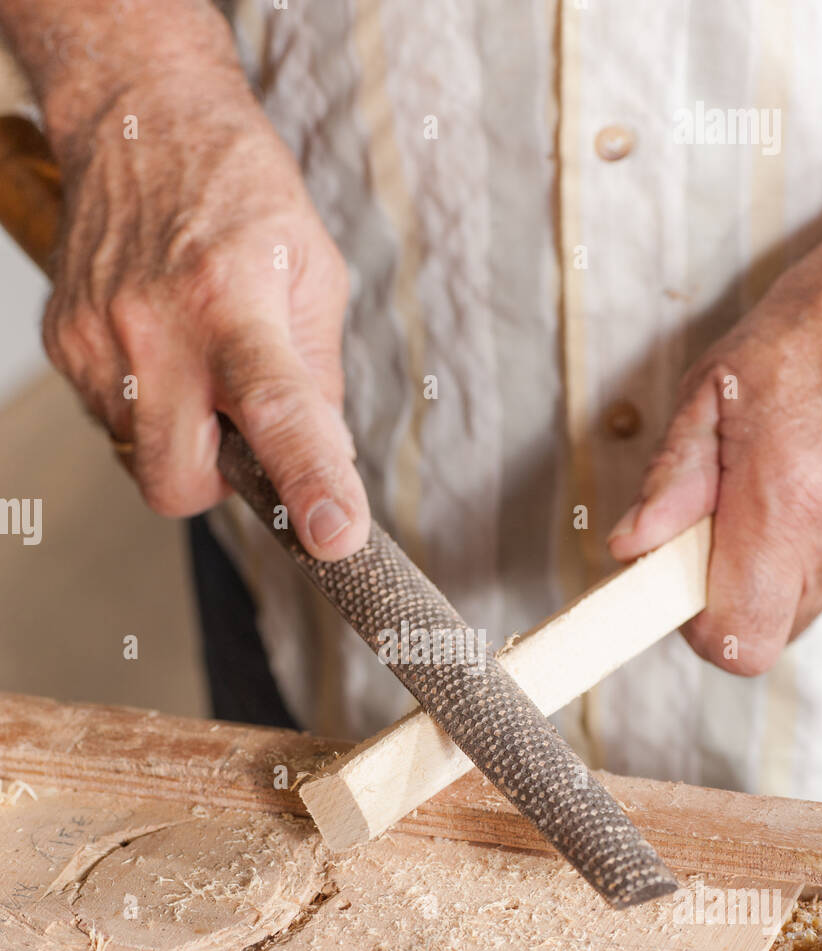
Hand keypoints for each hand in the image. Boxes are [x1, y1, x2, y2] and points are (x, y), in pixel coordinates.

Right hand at [41, 68, 367, 558]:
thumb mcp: (313, 274)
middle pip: (176, 481)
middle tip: (236, 431)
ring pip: (139, 459)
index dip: (308, 482)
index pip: (276, 410)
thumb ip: (320, 380)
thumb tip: (326, 464)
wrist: (141, 120)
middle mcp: (156, 325)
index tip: (335, 535)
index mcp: (234, 300)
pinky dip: (147, 407)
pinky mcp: (62, 343)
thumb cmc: (238, 193)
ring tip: (196, 363)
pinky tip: (161, 348)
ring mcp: (97, 337)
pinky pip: (111, 423)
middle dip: (212, 484)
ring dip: (179, 438)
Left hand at [607, 212, 821, 673]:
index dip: (702, 625)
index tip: (686, 581)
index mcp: (784, 508)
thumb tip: (632, 544)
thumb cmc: (803, 340)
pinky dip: (819, 551)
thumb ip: (672, 480)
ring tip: (780, 492)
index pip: (736, 638)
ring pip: (809, 605)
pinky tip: (815, 493)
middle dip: (737, 591)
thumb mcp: (713, 394)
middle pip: (770, 629)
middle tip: (729, 524)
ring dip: (781, 569)